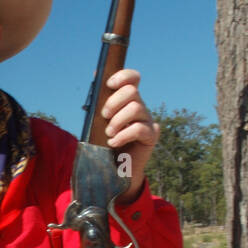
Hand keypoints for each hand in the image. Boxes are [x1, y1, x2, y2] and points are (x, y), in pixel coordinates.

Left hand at [101, 69, 159, 201]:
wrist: (113, 171)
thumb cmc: (104, 144)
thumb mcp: (98, 121)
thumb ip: (98, 102)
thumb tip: (95, 75)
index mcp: (127, 101)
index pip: (133, 78)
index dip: (123, 76)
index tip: (109, 84)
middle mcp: (140, 108)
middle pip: (132, 91)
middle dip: (114, 102)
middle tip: (104, 116)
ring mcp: (147, 121)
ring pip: (136, 107)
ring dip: (118, 120)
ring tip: (109, 133)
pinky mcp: (151, 136)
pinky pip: (139, 128)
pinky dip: (123, 134)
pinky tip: (114, 142)